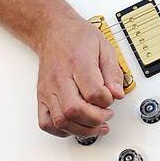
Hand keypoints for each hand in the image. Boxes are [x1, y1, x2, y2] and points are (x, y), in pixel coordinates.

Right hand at [34, 12, 126, 137]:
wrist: (53, 30)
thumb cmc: (77, 36)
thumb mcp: (104, 46)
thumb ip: (113, 72)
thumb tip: (117, 94)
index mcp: (78, 62)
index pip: (93, 92)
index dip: (107, 101)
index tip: (111, 97)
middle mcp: (60, 78)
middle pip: (74, 110)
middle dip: (95, 119)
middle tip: (106, 115)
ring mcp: (49, 89)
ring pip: (60, 120)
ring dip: (81, 129)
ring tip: (96, 126)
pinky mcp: (42, 96)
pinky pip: (46, 122)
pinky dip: (61, 131)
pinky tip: (75, 127)